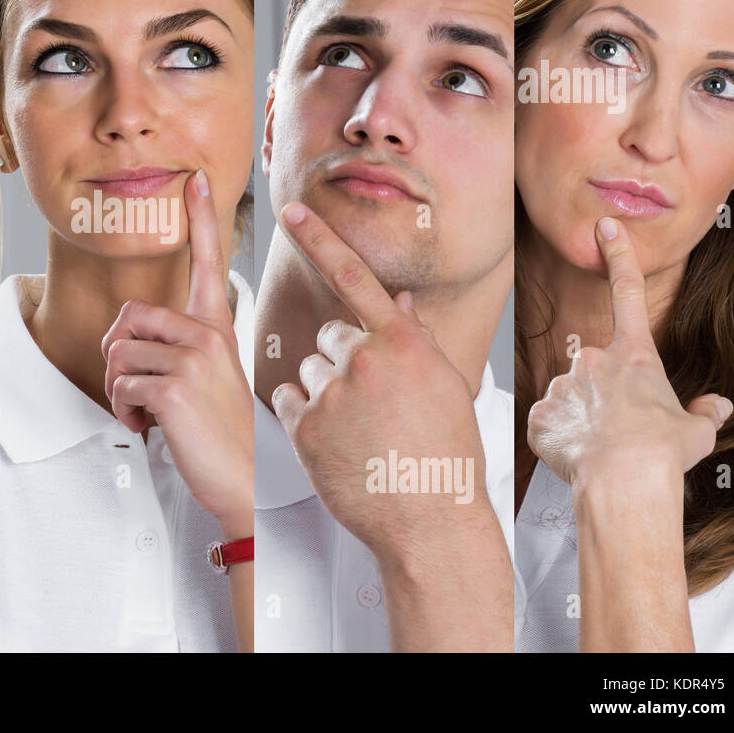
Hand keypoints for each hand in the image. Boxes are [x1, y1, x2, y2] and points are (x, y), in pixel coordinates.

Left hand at [101, 169, 252, 534]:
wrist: (240, 480)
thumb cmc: (220, 431)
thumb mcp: (210, 376)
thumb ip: (181, 345)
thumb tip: (130, 338)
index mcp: (217, 327)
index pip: (209, 261)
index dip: (201, 218)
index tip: (194, 180)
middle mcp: (207, 335)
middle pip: (127, 317)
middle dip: (117, 357)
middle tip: (138, 388)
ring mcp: (191, 359)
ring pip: (117, 355)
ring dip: (120, 391)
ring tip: (149, 412)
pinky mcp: (172, 387)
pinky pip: (120, 386)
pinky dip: (124, 413)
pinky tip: (150, 427)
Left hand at [269, 202, 491, 555]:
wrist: (428, 522)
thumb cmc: (443, 456)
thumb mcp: (444, 388)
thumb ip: (415, 340)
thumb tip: (401, 301)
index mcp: (404, 343)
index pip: (354, 276)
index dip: (319, 239)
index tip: (291, 211)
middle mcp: (365, 360)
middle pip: (330, 336)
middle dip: (343, 360)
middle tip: (371, 403)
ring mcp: (332, 394)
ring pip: (309, 369)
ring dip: (324, 391)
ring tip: (358, 430)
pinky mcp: (305, 427)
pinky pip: (289, 401)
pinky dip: (304, 417)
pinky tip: (334, 443)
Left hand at [527, 216, 729, 488]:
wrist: (622, 480)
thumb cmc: (660, 454)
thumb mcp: (697, 430)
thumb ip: (702, 412)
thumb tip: (715, 406)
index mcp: (633, 354)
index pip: (628, 292)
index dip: (618, 255)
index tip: (605, 227)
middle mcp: (592, 360)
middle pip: (596, 372)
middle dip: (604, 395)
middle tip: (620, 429)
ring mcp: (561, 384)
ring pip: (571, 398)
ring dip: (583, 418)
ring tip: (602, 447)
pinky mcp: (537, 413)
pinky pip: (549, 423)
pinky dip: (562, 438)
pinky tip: (579, 455)